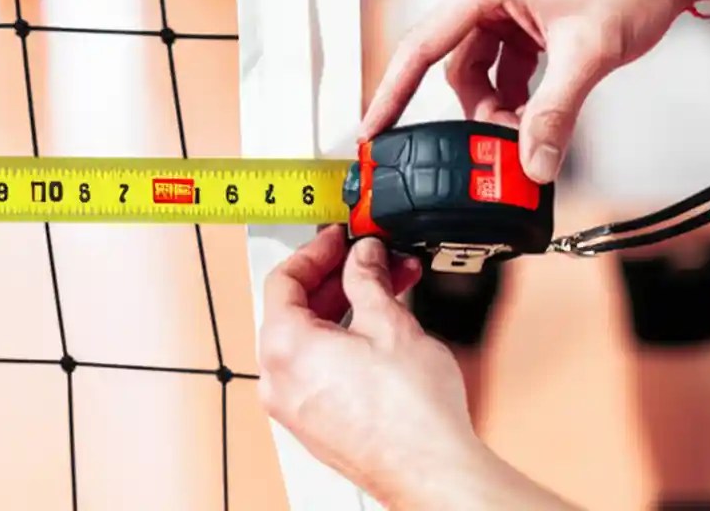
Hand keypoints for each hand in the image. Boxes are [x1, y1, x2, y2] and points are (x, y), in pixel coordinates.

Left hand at [258, 227, 576, 508]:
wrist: (431, 471)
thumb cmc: (411, 414)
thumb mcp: (390, 323)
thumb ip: (367, 279)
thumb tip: (363, 257)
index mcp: (284, 347)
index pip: (284, 280)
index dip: (316, 251)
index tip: (339, 238)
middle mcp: (277, 379)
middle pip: (294, 309)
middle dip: (337, 279)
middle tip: (370, 260)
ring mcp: (293, 405)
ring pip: (308, 339)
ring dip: (345, 310)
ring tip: (387, 291)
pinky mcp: (313, 422)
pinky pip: (316, 368)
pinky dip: (340, 342)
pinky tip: (377, 330)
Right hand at [360, 0, 709, 182]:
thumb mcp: (590, 52)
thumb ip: (556, 112)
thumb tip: (534, 164)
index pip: (420, 47)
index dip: (391, 93)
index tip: (371, 130)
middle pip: (452, 67)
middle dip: (472, 112)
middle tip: (495, 150)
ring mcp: (503, 7)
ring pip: (477, 72)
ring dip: (496, 107)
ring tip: (528, 131)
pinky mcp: (523, 22)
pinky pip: (502, 69)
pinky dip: (515, 96)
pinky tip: (538, 113)